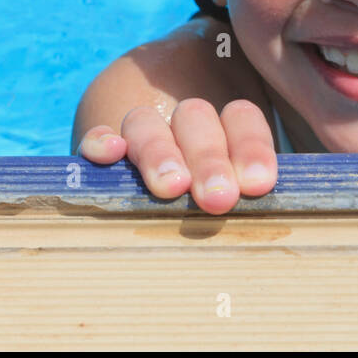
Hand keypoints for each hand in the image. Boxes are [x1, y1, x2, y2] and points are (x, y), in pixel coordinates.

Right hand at [76, 98, 278, 214]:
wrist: (166, 240)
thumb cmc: (220, 224)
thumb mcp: (241, 207)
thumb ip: (250, 199)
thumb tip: (261, 205)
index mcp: (226, 133)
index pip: (241, 118)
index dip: (251, 146)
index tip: (257, 183)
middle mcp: (183, 129)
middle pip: (195, 118)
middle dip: (208, 158)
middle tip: (219, 198)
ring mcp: (141, 139)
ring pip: (145, 123)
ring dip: (159, 152)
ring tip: (172, 187)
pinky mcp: (102, 157)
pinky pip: (96, 139)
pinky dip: (102, 142)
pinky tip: (112, 153)